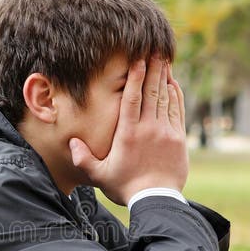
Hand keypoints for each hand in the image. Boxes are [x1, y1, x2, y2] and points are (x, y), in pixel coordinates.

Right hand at [68, 56, 188, 205]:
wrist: (156, 200)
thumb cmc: (126, 188)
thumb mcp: (100, 175)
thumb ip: (84, 158)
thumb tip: (72, 143)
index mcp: (128, 133)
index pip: (132, 98)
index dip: (135, 77)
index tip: (138, 59)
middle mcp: (148, 128)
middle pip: (151, 92)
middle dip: (153, 69)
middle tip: (156, 50)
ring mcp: (166, 132)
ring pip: (165, 98)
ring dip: (165, 78)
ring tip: (164, 61)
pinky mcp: (178, 139)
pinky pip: (177, 111)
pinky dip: (175, 95)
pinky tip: (173, 85)